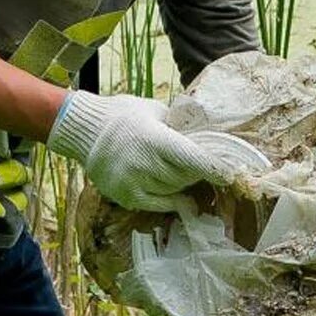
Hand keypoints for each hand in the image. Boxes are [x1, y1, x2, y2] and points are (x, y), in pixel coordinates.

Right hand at [47, 92, 236, 211]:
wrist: (85, 130)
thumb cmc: (124, 114)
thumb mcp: (154, 111)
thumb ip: (177, 125)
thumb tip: (205, 134)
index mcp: (154, 138)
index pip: (191, 158)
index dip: (213, 168)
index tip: (230, 174)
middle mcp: (144, 163)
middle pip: (185, 176)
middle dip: (198, 172)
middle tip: (204, 166)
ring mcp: (134, 182)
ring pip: (174, 190)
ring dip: (184, 183)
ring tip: (184, 173)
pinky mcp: (126, 195)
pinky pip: (158, 204)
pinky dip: (172, 200)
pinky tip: (179, 196)